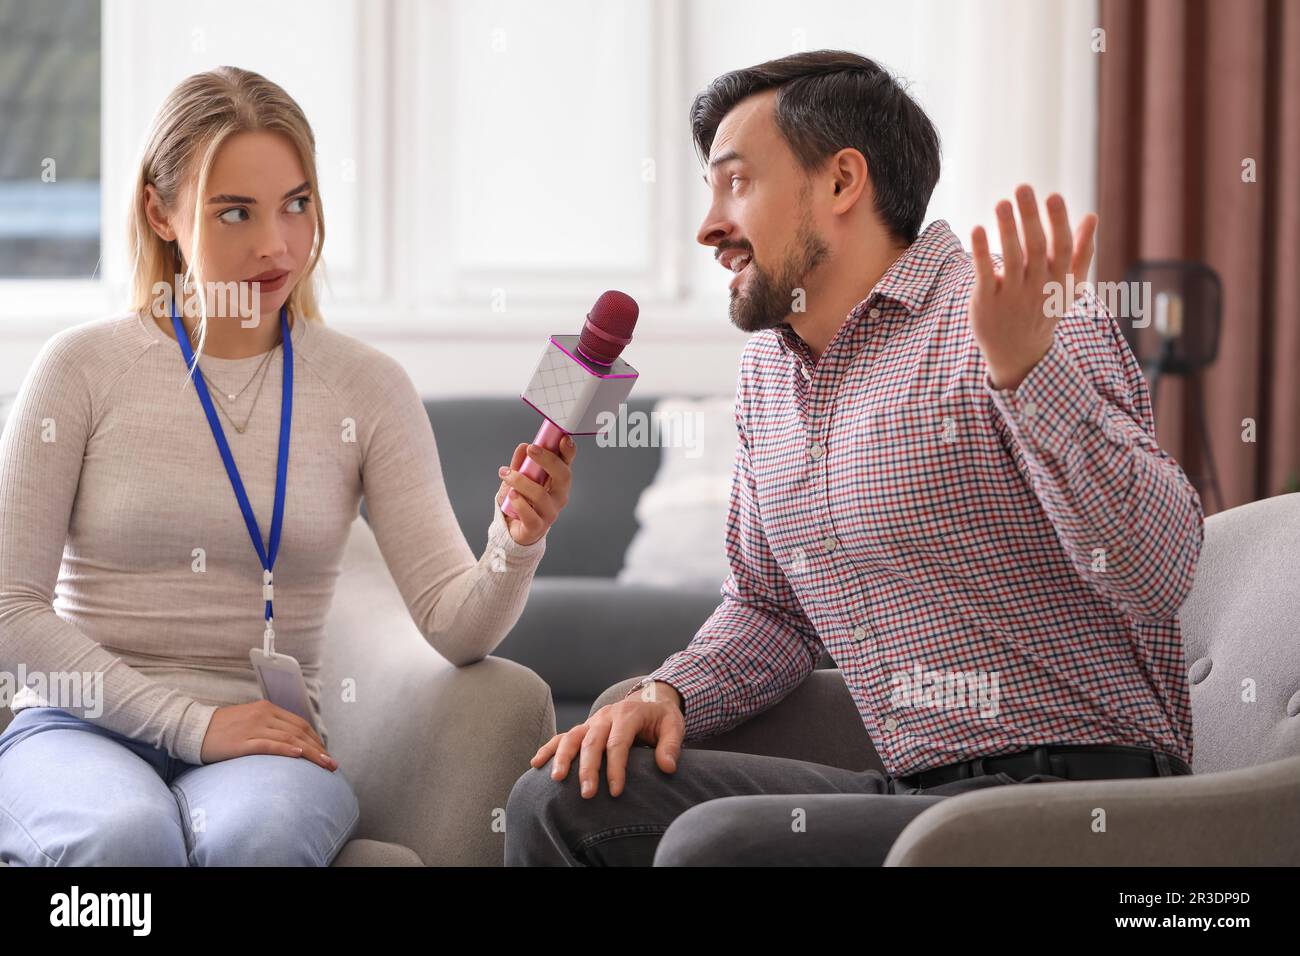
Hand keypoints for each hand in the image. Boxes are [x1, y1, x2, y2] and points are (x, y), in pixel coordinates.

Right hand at [200, 699, 336, 771]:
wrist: (193, 728)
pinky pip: (269, 744)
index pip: (299, 723)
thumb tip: (290, 742)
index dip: (316, 739)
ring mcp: (253, 727)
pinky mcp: (242, 741)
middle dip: (318, 748)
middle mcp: (263, 715)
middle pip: (299, 731)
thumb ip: (269, 727)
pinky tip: (298, 755)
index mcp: (267, 709)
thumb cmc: (222, 729)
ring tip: (323, 765)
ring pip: (289, 738)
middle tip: (331, 764)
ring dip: (310, 753)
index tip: (325, 753)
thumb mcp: (250, 721)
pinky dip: (286, 749)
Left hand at [494, 436, 576, 546]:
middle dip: (548, 460)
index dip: (568, 451)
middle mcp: (559, 496)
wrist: (514, 529)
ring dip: (522, 481)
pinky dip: (519, 503)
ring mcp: (550, 512)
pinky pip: (530, 514)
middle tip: (531, 450)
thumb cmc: (522, 501)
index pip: (567, 464)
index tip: (563, 439)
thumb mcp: (520, 479)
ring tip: (507, 474)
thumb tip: (523, 446)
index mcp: (557, 482)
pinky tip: (511, 495)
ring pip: (541, 494)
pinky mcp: (537, 526)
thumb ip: (521, 464)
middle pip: (562, 476)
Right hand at [529, 681, 683, 797]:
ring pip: (572, 737)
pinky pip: (562, 736)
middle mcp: (606, 716)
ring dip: (563, 757)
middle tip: (587, 794)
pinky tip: (536, 763)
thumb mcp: (674, 726)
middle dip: (588, 768)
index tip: (615, 791)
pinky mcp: (584, 728)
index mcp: (628, 714)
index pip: (618, 742)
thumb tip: (667, 767)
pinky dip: (548, 748)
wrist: (650, 699)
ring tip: (557, 779)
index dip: (616, 767)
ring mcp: (592, 721)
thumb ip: (671, 745)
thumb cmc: (661, 717)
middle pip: (592, 741)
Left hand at [969, 184, 1097, 389]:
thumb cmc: (1044, 309)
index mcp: (1059, 280)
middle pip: (1036, 249)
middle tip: (1022, 187)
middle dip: (1030, 218)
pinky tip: (976, 228)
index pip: (1061, 247)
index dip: (1058, 222)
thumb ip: (1081, 252)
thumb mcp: (1068, 286)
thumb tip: (1091, 216)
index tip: (1053, 195)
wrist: (1018, 352)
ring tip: (1001, 203)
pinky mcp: (987, 303)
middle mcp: (1038, 288)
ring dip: (1006, 230)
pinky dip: (981, 252)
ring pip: (1011, 259)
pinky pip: (984, 275)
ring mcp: (1012, 296)